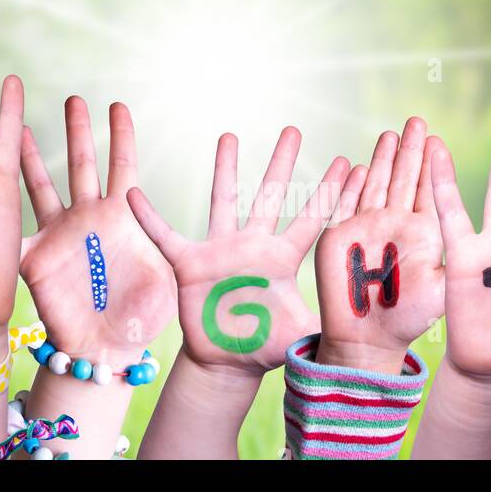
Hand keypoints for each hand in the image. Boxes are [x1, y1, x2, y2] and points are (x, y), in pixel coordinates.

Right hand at [18, 98, 175, 361]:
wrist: (107, 347)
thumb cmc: (143, 315)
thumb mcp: (167, 275)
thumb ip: (164, 245)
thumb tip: (168, 222)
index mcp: (124, 217)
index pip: (123, 165)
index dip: (120, 135)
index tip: (117, 104)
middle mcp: (90, 218)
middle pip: (82, 163)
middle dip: (78, 131)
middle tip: (74, 98)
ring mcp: (60, 234)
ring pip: (44, 184)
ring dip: (33, 154)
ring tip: (17, 120)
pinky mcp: (36, 256)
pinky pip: (14, 226)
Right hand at [127, 128, 350, 374]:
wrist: (226, 361)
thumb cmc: (265, 345)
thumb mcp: (299, 334)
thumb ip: (325, 327)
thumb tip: (357, 327)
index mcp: (282, 258)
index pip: (310, 219)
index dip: (329, 193)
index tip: (349, 162)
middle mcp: (253, 245)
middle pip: (270, 195)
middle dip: (282, 162)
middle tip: (292, 129)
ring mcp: (221, 251)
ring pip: (224, 200)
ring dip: (225, 169)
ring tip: (229, 136)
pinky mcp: (190, 264)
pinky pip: (165, 236)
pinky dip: (149, 218)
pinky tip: (134, 194)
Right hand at [314, 118, 444, 373]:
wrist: (368, 338)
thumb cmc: (409, 318)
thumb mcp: (443, 287)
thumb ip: (456, 259)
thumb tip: (482, 238)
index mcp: (421, 232)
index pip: (426, 189)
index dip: (430, 163)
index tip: (435, 137)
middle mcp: (394, 225)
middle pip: (401, 178)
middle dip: (408, 150)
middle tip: (416, 120)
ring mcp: (365, 229)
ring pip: (373, 184)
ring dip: (380, 159)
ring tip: (389, 133)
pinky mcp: (338, 237)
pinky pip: (341, 204)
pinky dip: (345, 184)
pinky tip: (350, 164)